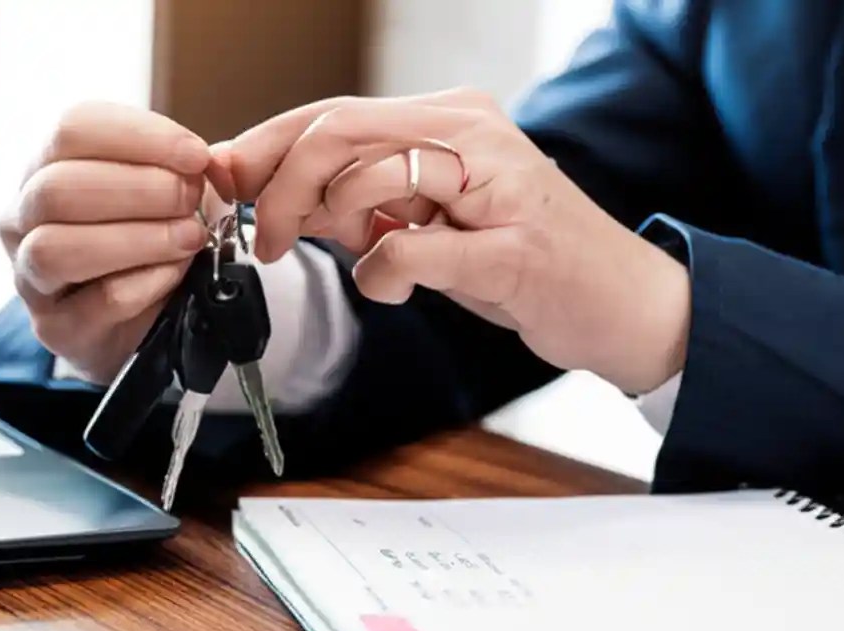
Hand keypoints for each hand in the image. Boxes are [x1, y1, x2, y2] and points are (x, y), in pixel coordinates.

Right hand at [1, 102, 233, 382]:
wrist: (141, 320)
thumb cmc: (147, 242)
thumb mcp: (162, 191)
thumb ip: (180, 167)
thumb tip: (207, 160)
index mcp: (44, 168)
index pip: (73, 129)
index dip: (140, 136)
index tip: (195, 156)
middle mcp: (21, 218)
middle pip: (58, 187)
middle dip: (140, 189)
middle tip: (191, 201)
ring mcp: (30, 278)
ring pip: (57, 248)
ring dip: (138, 238)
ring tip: (189, 238)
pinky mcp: (57, 328)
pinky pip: (98, 300)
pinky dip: (147, 282)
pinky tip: (175, 273)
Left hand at [223, 90, 689, 393]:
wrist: (618, 302)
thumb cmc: (516, 260)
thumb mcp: (425, 221)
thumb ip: (357, 203)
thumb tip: (274, 195)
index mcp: (449, 119)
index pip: (333, 114)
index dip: (265, 145)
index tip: (224, 180)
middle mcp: (471, 133)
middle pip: (338, 132)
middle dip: (280, 186)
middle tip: (267, 240)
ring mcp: (496, 183)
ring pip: (368, 177)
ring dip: (333, 226)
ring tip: (352, 259)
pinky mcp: (513, 245)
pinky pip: (410, 248)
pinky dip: (383, 274)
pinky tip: (395, 285)